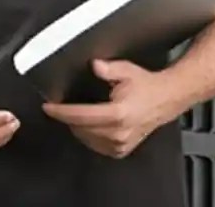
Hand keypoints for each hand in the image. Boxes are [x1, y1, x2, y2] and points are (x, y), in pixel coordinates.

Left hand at [42, 59, 178, 159]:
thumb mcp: (126, 70)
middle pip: (80, 128)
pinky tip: (88, 124)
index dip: (61, 112)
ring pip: (86, 138)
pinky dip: (88, 135)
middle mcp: (119, 132)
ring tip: (75, 114)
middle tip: (59, 107)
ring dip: (76, 127)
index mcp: (118, 114)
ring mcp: (121, 144)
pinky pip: (96, 146)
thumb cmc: (147, 86)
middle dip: (66, 118)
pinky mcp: (122, 150)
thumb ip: (108, 68)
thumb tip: (95, 65)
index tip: (48, 107)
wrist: (166, 99)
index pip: (80, 116)